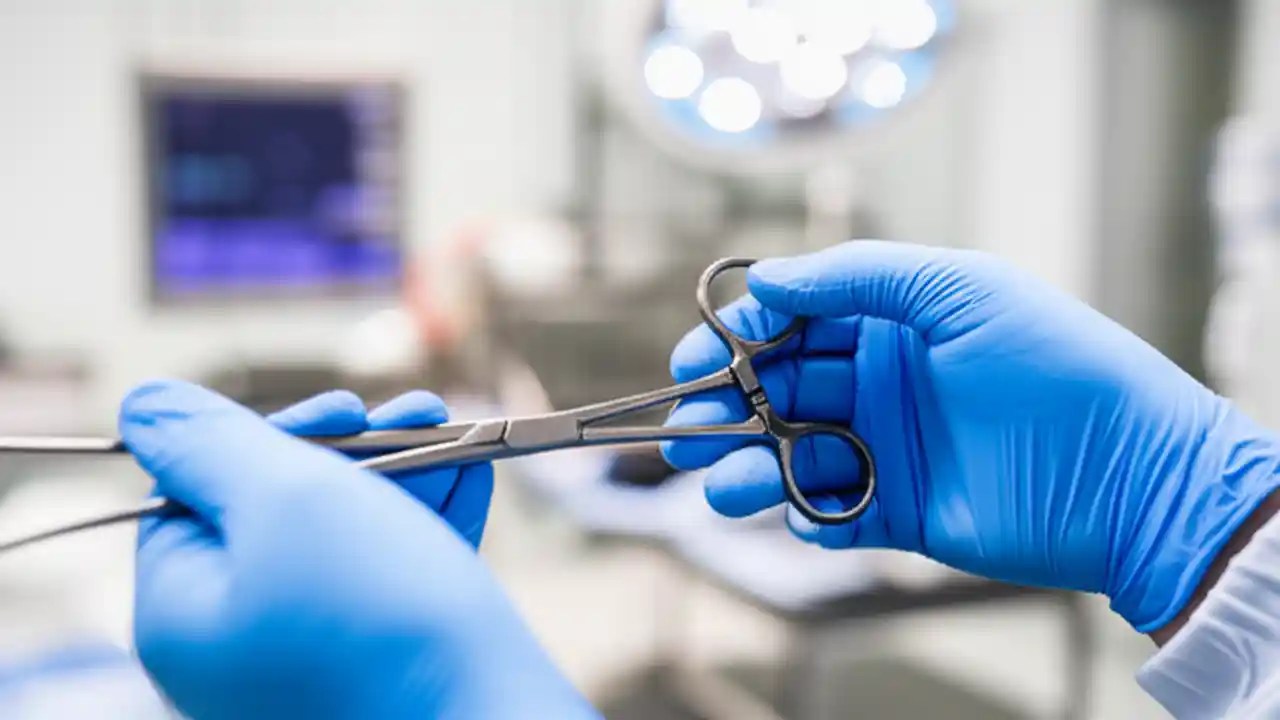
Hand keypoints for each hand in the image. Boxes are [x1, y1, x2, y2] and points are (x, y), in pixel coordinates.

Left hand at [127, 381, 594, 719]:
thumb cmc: (386, 623)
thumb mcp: (286, 500)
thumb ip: (207, 441)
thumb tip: (148, 406)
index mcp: (184, 611)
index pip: (193, 491)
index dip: (267, 436)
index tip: (341, 412)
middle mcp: (237, 643)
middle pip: (275, 508)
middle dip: (354, 450)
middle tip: (413, 416)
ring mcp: (308, 658)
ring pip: (344, 534)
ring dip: (402, 472)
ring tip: (455, 436)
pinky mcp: (375, 662)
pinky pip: (389, 575)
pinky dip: (427, 522)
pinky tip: (468, 479)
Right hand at [664, 241, 1279, 632]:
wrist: (1129, 473)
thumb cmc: (1054, 363)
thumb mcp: (959, 288)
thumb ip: (858, 276)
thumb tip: (766, 281)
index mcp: (893, 323)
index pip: (795, 322)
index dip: (741, 336)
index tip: (699, 355)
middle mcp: (882, 383)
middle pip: (779, 387)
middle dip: (727, 402)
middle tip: (689, 423)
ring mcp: (888, 448)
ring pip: (791, 452)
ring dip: (747, 463)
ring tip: (722, 481)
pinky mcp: (899, 513)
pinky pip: (829, 510)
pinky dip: (800, 511)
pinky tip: (792, 507)